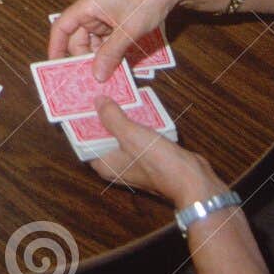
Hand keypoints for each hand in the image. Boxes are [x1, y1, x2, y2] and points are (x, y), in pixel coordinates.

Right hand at [49, 0, 202, 78]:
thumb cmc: (146, 0)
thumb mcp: (128, 30)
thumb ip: (111, 54)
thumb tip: (97, 76)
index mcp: (87, 6)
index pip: (61, 27)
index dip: (55, 47)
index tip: (55, 68)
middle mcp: (92, 10)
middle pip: (78, 39)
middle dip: (84, 59)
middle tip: (90, 81)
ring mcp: (105, 16)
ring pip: (94, 42)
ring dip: (99, 58)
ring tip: (105, 77)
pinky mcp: (117, 20)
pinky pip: (107, 40)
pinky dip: (110, 53)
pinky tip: (116, 66)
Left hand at [88, 97, 223, 208]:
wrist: (191, 180)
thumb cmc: (158, 162)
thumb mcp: (131, 135)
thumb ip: (112, 117)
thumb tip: (97, 100)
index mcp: (105, 165)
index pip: (85, 143)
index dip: (83, 123)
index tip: (82, 103)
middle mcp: (116, 165)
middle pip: (103, 137)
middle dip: (103, 117)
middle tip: (101, 93)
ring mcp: (133, 161)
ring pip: (121, 135)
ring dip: (121, 118)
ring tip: (118, 96)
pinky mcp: (149, 157)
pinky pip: (137, 137)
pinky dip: (137, 124)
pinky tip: (139, 108)